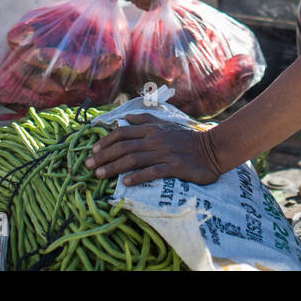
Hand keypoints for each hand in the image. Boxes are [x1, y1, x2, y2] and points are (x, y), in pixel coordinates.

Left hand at [86, 114, 223, 186]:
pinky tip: (126, 183)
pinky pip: (152, 171)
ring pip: (133, 158)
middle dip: (103, 156)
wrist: (211, 150)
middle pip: (123, 146)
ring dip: (114, 167)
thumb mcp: (165, 125)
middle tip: (88, 166)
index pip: (122, 132)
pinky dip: (138, 176)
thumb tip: (124, 118)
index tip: (93, 151)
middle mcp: (154, 139)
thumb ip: (144, 121)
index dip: (105, 141)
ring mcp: (164, 152)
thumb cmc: (185, 139)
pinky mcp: (174, 166)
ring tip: (99, 175)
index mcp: (151, 129)